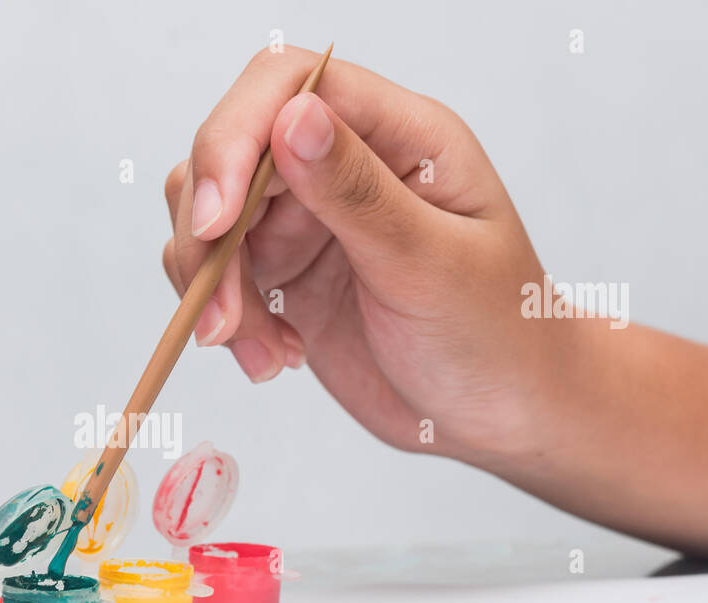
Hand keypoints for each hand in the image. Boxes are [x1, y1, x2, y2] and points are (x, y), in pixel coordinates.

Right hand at [163, 46, 554, 462]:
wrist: (500, 412)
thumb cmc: (497, 334)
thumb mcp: (431, 265)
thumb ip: (358, 192)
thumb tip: (293, 117)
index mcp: (397, 136)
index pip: (289, 86)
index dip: (235, 139)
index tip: (216, 220)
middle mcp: (342, 164)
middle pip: (229, 154)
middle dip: (210, 238)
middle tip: (225, 320)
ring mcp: (305, 219)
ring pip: (207, 218)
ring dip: (211, 288)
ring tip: (263, 352)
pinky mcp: (281, 273)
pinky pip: (215, 276)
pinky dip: (223, 320)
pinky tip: (274, 357)